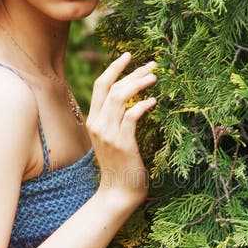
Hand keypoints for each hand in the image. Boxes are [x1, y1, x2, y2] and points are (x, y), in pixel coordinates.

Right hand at [86, 52, 156, 210]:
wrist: (118, 191)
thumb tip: (129, 98)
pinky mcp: (122, 144)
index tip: (128, 55)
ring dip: (139, 84)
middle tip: (152, 65)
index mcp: (93, 120)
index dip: (113, 68)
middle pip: (111, 87)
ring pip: (120, 98)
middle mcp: (97, 124)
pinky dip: (143, 105)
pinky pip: (132, 117)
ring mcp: (108, 134)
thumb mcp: (111, 138)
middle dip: (132, 72)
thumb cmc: (120, 164)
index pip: (100, 86)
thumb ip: (114, 119)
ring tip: (154, 78)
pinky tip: (153, 101)